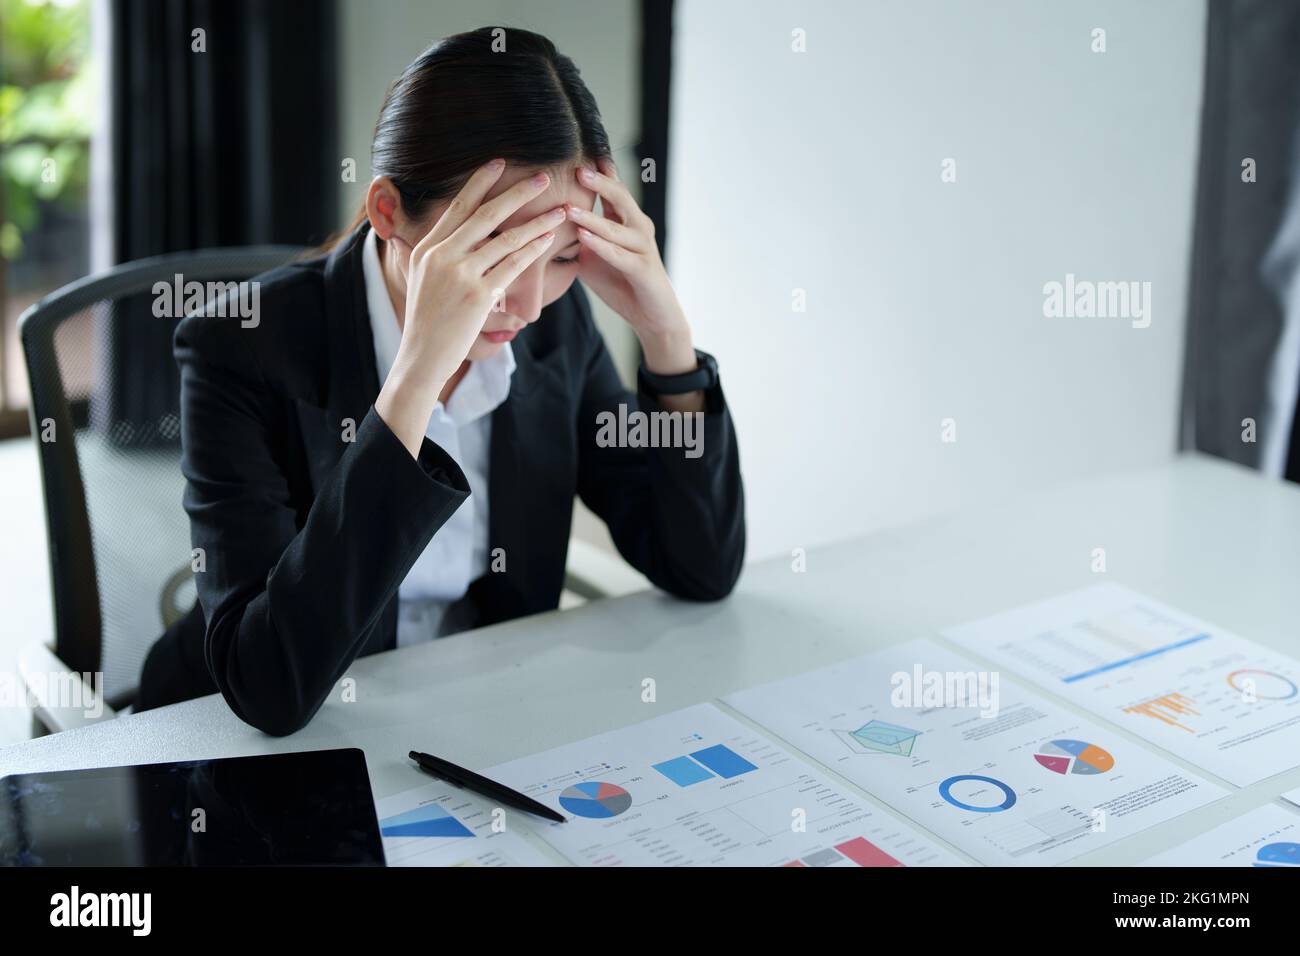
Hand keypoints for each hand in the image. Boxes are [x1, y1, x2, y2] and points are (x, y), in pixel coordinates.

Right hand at [377, 161, 564, 456]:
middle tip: (541, 176)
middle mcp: (442, 255)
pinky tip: (549, 239)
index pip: (457, 207)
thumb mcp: (421, 280)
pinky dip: (532, 251)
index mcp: (427, 248)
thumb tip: (427, 236)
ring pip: (504, 239)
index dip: (480, 183)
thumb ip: (430, 254)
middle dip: (516, 193)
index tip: (498, 163)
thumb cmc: (426, 322)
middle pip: (484, 215)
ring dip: (536, 222)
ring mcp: (459, 274)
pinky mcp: (477, 296)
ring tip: (560, 210)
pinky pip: (511, 267)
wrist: (421, 357)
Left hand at [570, 158, 696, 376]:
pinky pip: (619, 255)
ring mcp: (643, 247)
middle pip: (620, 198)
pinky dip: (601, 246)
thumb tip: (544, 224)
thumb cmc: (621, 282)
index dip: (598, 171)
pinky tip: (584, 237)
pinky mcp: (644, 269)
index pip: (612, 190)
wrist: (651, 315)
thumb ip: (577, 237)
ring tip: (568, 207)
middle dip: (599, 183)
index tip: (577, 153)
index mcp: (625, 221)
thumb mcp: (593, 255)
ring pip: (616, 227)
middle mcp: (638, 228)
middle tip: (577, 169)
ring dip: (591, 217)